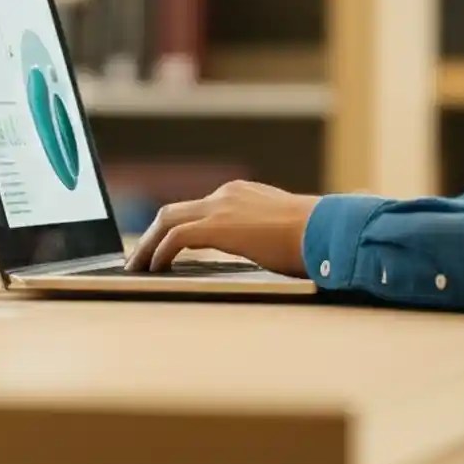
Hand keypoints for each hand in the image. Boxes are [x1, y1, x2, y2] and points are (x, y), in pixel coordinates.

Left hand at [124, 180, 320, 277]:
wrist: (326, 229)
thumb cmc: (314, 236)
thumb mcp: (281, 230)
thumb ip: (261, 235)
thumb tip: (260, 250)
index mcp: (240, 194)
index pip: (198, 209)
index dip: (176, 229)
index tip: (165, 248)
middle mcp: (226, 194)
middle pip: (173, 211)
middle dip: (153, 235)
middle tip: (140, 258)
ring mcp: (220, 207)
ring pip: (167, 221)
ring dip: (148, 245)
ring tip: (138, 267)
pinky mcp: (218, 226)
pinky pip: (176, 237)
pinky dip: (161, 252)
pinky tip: (156, 269)